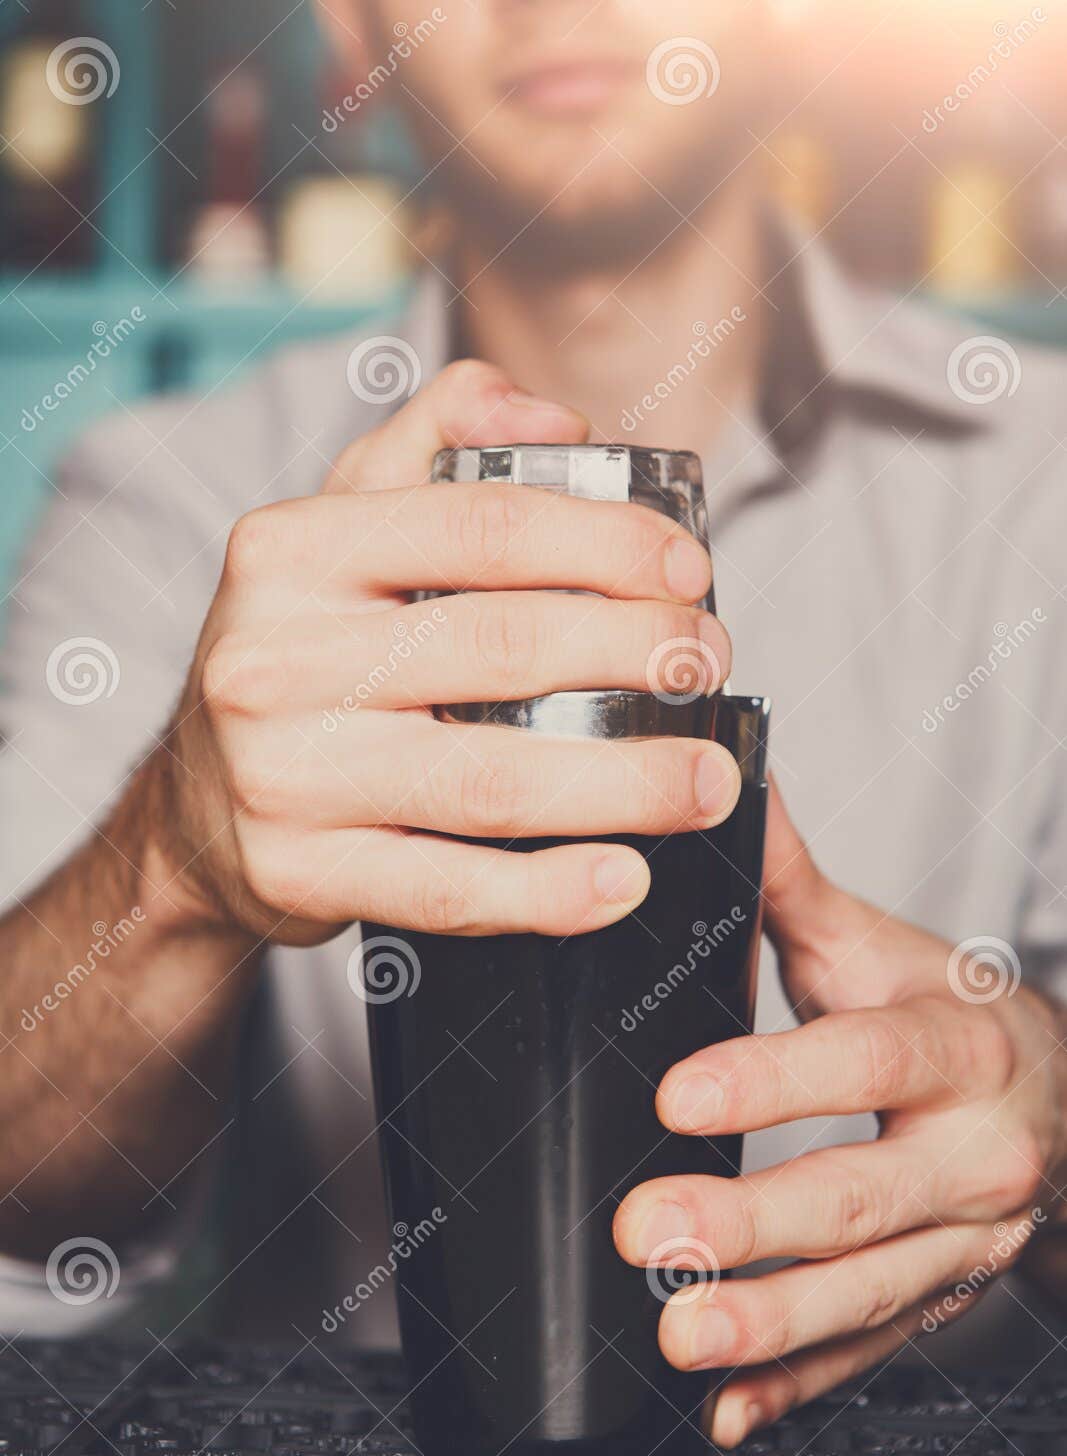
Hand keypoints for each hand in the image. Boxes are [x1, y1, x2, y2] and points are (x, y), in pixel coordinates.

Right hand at [155, 360, 736, 943]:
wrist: (193, 810)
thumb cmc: (299, 660)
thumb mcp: (339, 529)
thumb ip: (434, 446)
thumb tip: (558, 419)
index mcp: (294, 550)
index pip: (481, 528)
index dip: (606, 543)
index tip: (689, 570)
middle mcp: (276, 658)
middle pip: (502, 647)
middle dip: (638, 654)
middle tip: (710, 667)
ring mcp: (284, 774)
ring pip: (487, 779)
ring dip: (624, 784)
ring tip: (707, 781)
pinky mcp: (299, 873)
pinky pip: (445, 888)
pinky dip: (547, 893)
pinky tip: (622, 880)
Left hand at [614, 781, 1066, 1445]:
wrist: (1058, 1105)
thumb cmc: (953, 1021)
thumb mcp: (885, 949)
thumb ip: (794, 886)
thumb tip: (726, 794)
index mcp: (959, 1051)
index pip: (868, 1062)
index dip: (777, 1079)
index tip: (679, 1094)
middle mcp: (973, 1158)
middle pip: (863, 1198)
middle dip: (754, 1226)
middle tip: (652, 1236)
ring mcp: (961, 1245)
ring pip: (868, 1295)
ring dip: (771, 1327)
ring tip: (681, 1336)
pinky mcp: (936, 1303)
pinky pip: (867, 1358)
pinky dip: (795, 1389)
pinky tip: (724, 1410)